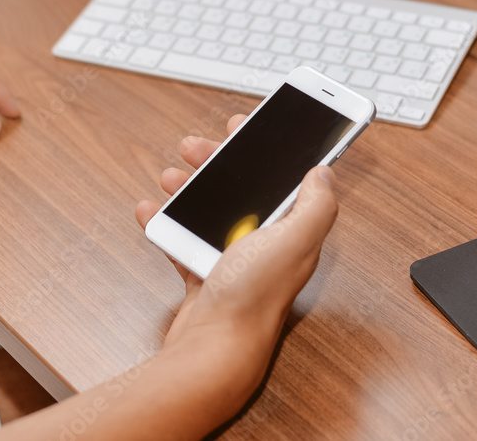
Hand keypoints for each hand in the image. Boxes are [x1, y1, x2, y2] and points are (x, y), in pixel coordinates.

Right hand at [135, 114, 338, 411]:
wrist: (212, 350)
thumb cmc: (252, 298)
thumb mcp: (295, 240)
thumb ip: (316, 204)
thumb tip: (325, 173)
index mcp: (292, 232)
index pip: (286, 180)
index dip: (270, 150)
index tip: (246, 126)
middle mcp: (266, 245)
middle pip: (244, 190)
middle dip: (218, 162)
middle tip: (195, 145)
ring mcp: (234, 262)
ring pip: (211, 212)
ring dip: (190, 189)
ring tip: (170, 175)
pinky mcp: (206, 278)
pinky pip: (184, 241)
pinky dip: (166, 224)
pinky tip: (150, 211)